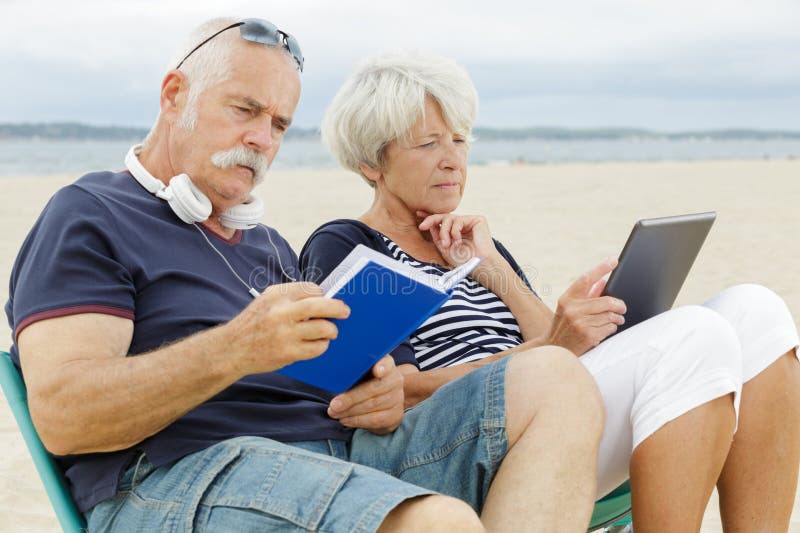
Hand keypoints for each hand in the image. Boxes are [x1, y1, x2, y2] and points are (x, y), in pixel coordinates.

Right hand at [227, 282, 350, 375]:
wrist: (231, 349)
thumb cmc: (253, 324)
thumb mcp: (267, 301)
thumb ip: (290, 297)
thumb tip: (322, 297)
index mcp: (277, 296)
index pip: (311, 289)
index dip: (322, 294)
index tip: (327, 299)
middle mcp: (281, 312)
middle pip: (320, 305)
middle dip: (338, 308)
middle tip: (345, 312)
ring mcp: (284, 334)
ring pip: (322, 328)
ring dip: (331, 330)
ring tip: (331, 332)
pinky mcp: (287, 353)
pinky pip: (316, 348)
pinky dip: (322, 346)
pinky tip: (318, 344)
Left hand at [326, 355, 404, 434]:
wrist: (383, 400)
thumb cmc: (365, 382)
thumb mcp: (360, 372)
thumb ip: (351, 370)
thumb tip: (330, 375)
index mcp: (386, 364)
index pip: (386, 362)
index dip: (382, 366)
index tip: (377, 371)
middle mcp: (395, 380)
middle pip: (374, 388)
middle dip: (351, 398)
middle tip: (334, 405)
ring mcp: (397, 399)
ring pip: (372, 405)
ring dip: (350, 411)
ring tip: (334, 413)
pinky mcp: (395, 416)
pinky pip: (375, 420)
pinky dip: (357, 421)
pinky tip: (345, 420)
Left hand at [417, 211, 501, 266]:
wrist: (479, 265)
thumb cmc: (463, 260)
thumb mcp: (444, 248)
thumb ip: (437, 236)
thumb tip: (429, 223)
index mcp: (455, 231)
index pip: (442, 220)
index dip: (430, 216)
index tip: (418, 213)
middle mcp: (463, 225)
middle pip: (444, 216)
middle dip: (431, 220)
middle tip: (422, 226)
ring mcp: (470, 221)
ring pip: (450, 218)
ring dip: (444, 232)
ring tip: (446, 244)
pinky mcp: (478, 220)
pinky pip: (459, 220)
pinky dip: (455, 231)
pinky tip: (458, 241)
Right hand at [547, 258, 626, 355]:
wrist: (554, 349)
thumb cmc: (564, 325)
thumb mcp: (569, 307)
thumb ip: (586, 294)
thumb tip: (603, 280)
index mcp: (567, 298)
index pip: (586, 279)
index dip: (601, 268)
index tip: (614, 260)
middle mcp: (573, 309)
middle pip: (607, 301)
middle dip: (619, 305)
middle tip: (622, 307)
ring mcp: (581, 323)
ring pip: (611, 315)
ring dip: (617, 318)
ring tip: (616, 319)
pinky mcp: (589, 336)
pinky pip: (610, 327)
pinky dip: (612, 328)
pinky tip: (606, 329)